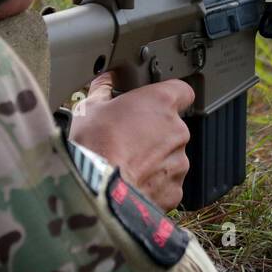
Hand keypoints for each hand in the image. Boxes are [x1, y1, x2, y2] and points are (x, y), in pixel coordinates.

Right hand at [68, 72, 194, 210]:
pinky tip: (131, 183)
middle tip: (127, 140)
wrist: (96, 190)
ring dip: (154, 160)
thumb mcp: (89, 108)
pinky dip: (153, 184)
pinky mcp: (174, 190)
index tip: (156, 103)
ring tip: (126, 164)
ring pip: (170, 157)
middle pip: (173, 128)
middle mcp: (177, 130)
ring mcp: (179, 162)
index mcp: (160, 103)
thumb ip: (103, 89)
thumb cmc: (94, 147)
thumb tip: (104, 81)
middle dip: (154, 133)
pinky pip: (166, 184)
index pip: (182, 91)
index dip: (169, 97)